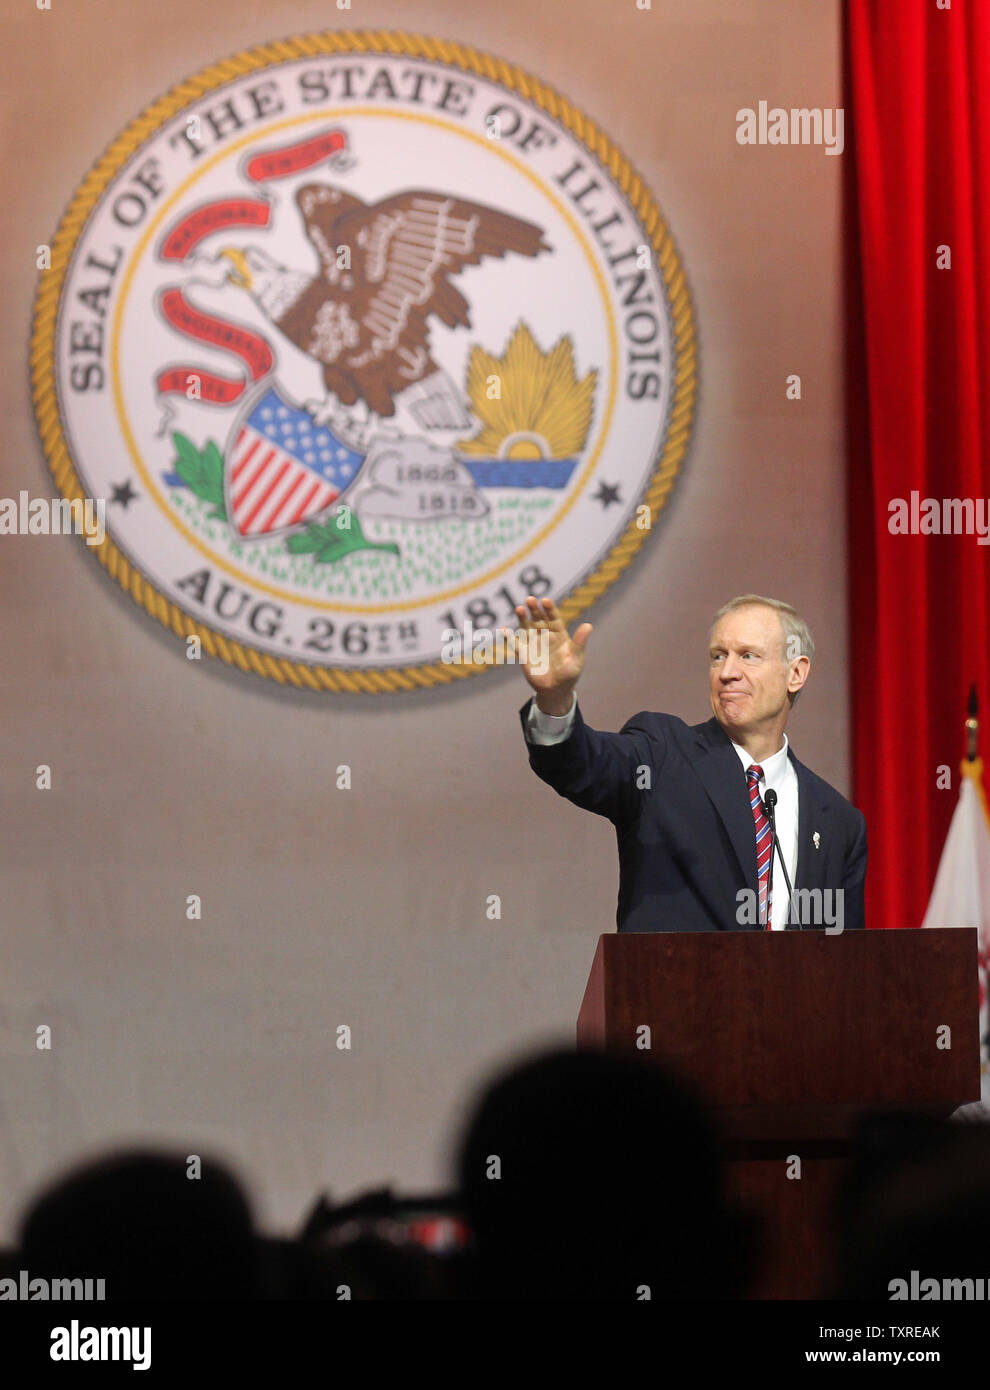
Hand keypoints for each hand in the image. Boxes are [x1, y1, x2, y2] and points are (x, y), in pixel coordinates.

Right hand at [504, 596, 592, 713]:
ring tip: (519, 608)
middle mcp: (545, 636)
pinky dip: (509, 637)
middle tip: (530, 599)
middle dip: (534, 609)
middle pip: (538, 619)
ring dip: (522, 618)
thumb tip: (589, 625)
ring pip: (526, 627)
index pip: (553, 618)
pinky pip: (516, 644)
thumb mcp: (577, 657)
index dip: (549, 609)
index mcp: (559, 634)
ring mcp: (533, 644)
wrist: (556, 690)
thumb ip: (580, 642)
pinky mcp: (524, 655)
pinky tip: (504, 630)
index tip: (546, 601)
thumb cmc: (569, 673)